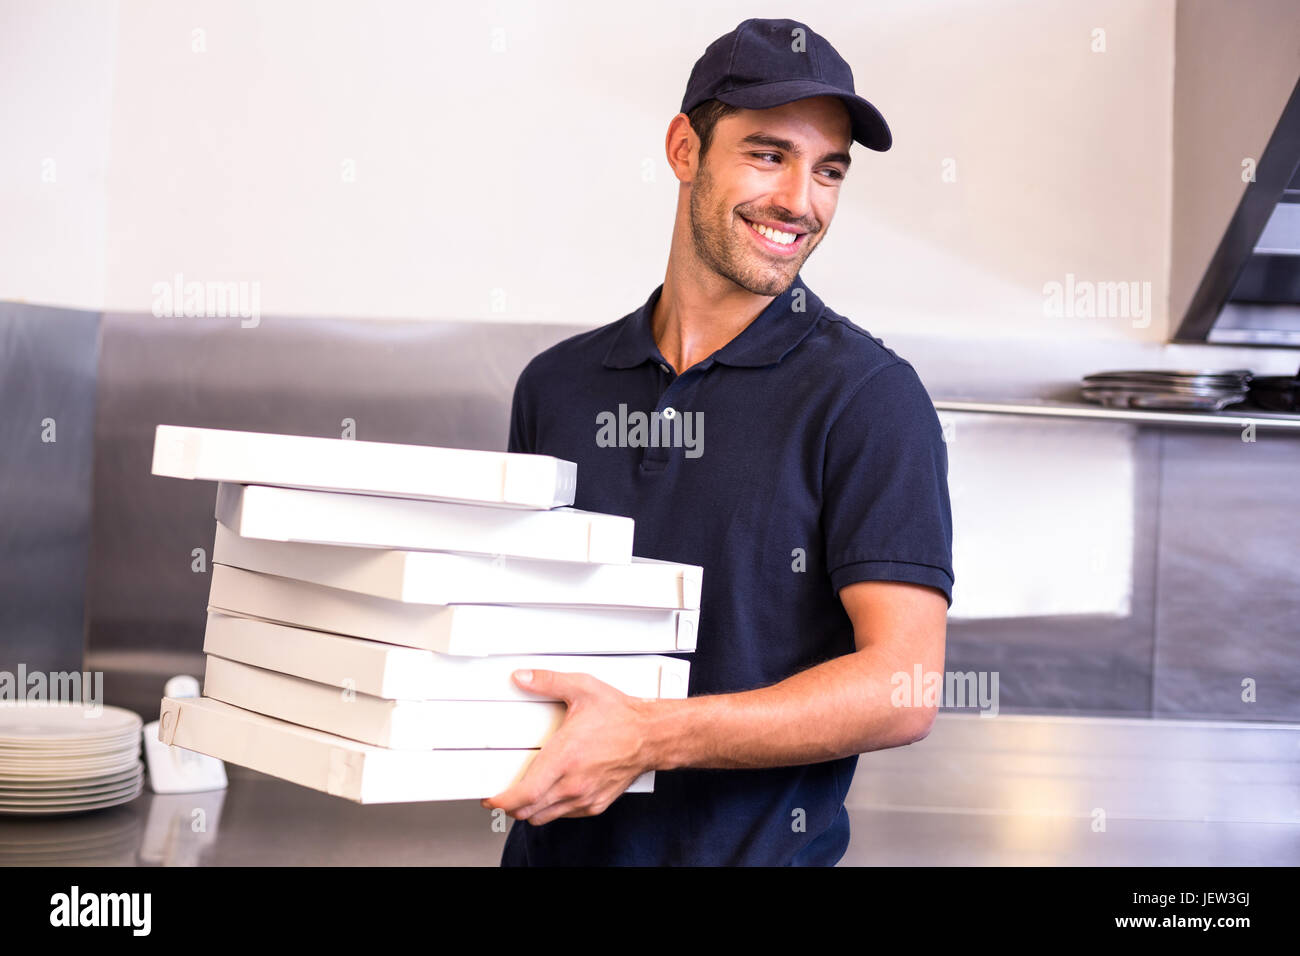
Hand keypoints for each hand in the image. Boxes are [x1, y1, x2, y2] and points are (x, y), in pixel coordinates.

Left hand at [481, 669, 652, 825]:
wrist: (651, 736)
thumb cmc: (621, 716)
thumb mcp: (582, 689)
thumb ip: (548, 682)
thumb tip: (524, 678)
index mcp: (564, 759)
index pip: (523, 796)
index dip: (501, 801)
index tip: (492, 797)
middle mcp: (573, 784)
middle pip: (529, 812)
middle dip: (511, 805)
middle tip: (503, 793)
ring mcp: (585, 797)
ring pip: (546, 817)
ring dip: (531, 809)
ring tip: (525, 793)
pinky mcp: (596, 803)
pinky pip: (566, 814)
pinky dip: (554, 808)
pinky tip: (554, 790)